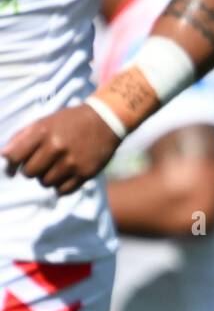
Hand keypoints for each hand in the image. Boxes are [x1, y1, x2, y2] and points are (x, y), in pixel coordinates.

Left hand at [2, 104, 121, 193]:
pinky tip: (66, 175)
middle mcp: (57, 147)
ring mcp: (72, 162)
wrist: (106, 120)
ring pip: (46, 183)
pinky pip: (63, 190)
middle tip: (42, 162)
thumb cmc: (70, 121)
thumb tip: (4, 157)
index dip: (11, 163)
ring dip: (48, 177)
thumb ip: (21, 137)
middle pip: (29, 173)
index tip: (16, 163)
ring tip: (57, 167)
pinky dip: (61, 185)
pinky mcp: (86, 173)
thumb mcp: (44, 122)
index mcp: (43, 132)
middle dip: (32, 169)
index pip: (13, 157)